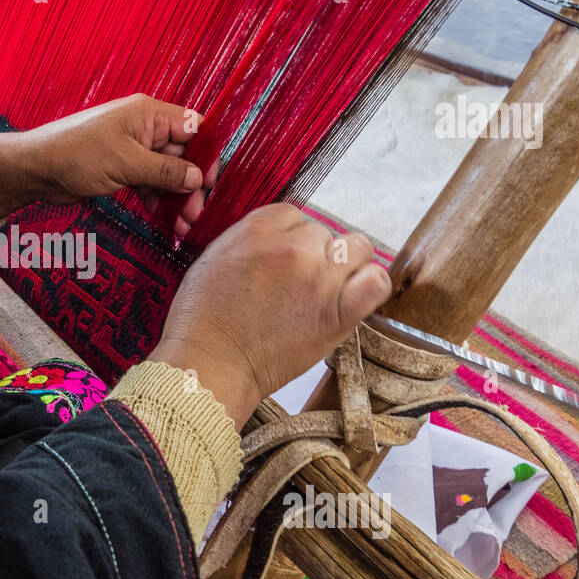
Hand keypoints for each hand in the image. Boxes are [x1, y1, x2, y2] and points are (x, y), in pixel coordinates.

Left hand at [0, 94, 216, 236]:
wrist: (38, 168)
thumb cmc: (77, 154)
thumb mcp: (128, 163)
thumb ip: (165, 171)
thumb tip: (198, 178)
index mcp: (150, 115)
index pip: (194, 129)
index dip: (207, 155)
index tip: (209, 184)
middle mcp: (145, 129)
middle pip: (184, 156)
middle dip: (191, 186)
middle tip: (192, 215)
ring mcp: (134, 149)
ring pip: (168, 173)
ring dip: (176, 198)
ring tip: (180, 224)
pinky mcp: (123, 167)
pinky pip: (151, 182)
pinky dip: (157, 199)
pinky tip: (160, 217)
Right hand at [149, 204, 392, 429]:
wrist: (210, 364)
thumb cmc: (202, 319)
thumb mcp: (214, 259)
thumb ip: (250, 239)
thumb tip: (278, 238)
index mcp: (258, 229)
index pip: (293, 214)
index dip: (288, 236)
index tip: (281, 258)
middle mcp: (295, 248)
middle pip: (323, 232)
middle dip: (312, 253)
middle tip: (296, 281)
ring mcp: (320, 280)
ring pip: (356, 248)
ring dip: (344, 263)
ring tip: (327, 285)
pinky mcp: (339, 313)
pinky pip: (376, 282)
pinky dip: (370, 283)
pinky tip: (354, 293)